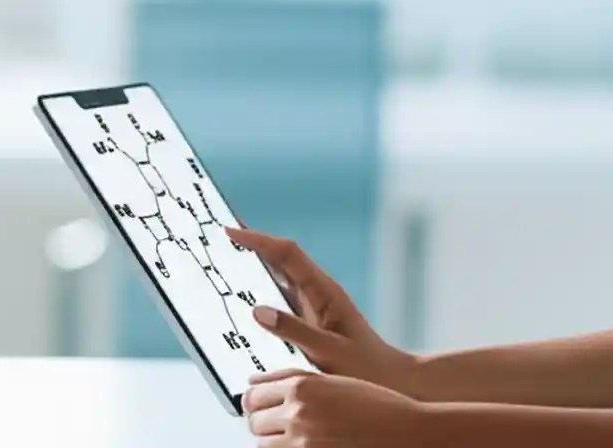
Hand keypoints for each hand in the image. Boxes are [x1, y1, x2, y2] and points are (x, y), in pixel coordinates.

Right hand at [224, 226, 417, 392]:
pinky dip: (257, 296)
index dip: (258, 240)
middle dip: (251, 245)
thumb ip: (295, 331)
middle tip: (220, 235)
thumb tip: (257, 310)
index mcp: (325, 291)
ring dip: (251, 269)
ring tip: (221, 259)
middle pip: (280, 259)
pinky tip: (239, 301)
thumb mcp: (330, 352)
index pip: (288, 254)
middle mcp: (317, 294)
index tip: (230, 231)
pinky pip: (278, 304)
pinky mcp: (307, 325)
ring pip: (277, 280)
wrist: (392, 382)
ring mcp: (311, 308)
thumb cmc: (366, 368)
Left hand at [242, 370, 431, 447]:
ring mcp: (303, 442)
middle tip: (282, 420)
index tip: (261, 402)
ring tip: (297, 434)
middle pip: (254, 421)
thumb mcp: (333, 380)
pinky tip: (308, 443)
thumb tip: (255, 383)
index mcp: (302, 387)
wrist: (405, 431)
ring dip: (275, 438)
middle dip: (264, 420)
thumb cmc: (377, 404)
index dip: (256, 400)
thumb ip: (293, 379)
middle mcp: (298, 414)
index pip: (253, 395)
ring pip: (264, 443)